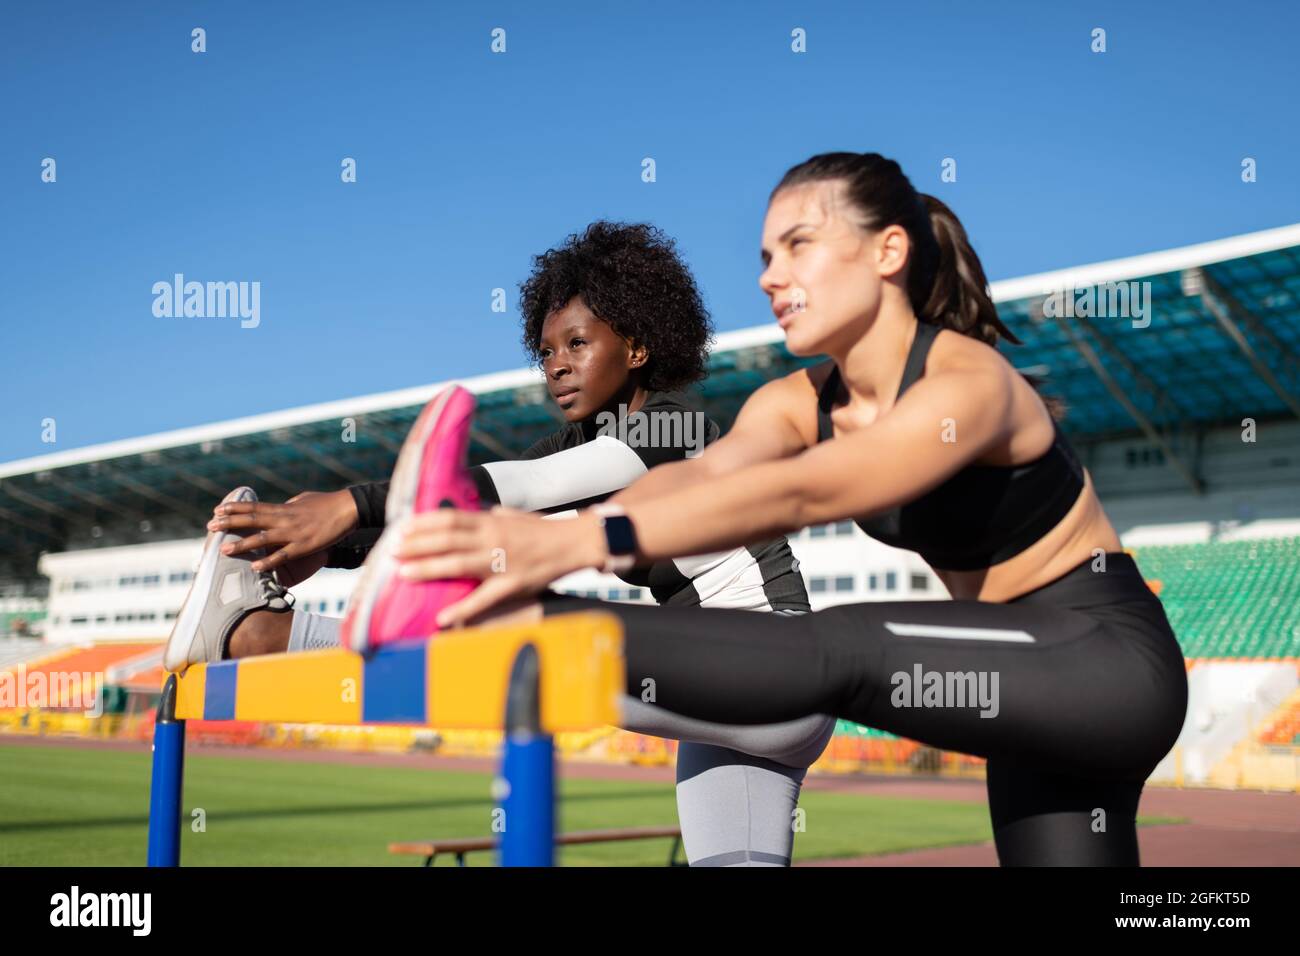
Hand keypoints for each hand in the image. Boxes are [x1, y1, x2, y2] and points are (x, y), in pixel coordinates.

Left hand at [207, 490, 358, 575]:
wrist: (348, 508)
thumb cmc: (327, 503)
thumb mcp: (303, 500)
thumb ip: (288, 505)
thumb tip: (278, 507)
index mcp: (284, 508)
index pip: (253, 507)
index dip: (234, 509)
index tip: (217, 510)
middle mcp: (284, 519)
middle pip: (251, 521)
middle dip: (229, 524)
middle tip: (210, 527)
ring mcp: (293, 534)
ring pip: (262, 539)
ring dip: (241, 545)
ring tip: (223, 550)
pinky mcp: (304, 546)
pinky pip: (282, 556)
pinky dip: (268, 562)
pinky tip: (254, 567)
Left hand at [394, 506, 607, 627]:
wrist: (574, 543)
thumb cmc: (541, 530)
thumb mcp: (512, 515)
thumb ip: (487, 517)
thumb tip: (465, 516)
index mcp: (491, 521)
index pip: (450, 518)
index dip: (424, 523)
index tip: (402, 529)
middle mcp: (492, 540)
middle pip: (447, 539)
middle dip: (417, 545)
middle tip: (393, 551)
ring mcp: (501, 563)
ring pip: (458, 565)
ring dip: (429, 568)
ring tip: (404, 573)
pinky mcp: (512, 585)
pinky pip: (483, 599)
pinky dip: (462, 609)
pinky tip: (442, 618)